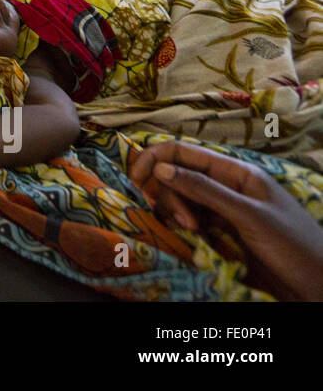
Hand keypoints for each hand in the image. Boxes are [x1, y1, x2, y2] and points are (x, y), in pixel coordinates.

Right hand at [129, 142, 322, 300]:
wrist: (318, 286)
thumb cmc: (294, 246)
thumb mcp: (249, 215)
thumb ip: (205, 190)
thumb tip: (160, 169)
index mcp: (236, 172)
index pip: (184, 152)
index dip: (155, 158)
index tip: (134, 178)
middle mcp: (225, 186)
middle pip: (176, 176)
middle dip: (169, 195)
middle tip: (185, 223)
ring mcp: (221, 210)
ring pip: (179, 199)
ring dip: (176, 212)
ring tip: (193, 233)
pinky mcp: (219, 233)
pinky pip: (187, 220)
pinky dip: (180, 226)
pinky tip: (190, 238)